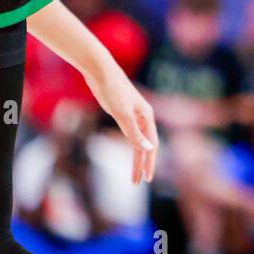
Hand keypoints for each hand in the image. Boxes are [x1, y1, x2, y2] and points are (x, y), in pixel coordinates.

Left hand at [85, 66, 159, 182]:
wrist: (101, 72)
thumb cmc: (113, 91)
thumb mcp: (123, 114)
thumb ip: (134, 133)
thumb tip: (147, 149)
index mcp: (147, 117)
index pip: (151, 145)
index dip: (149, 163)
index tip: (146, 179)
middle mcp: (143, 118)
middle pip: (146, 145)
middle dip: (144, 164)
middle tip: (140, 181)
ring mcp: (133, 116)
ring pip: (138, 141)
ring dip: (136, 157)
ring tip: (133, 173)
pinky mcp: (122, 113)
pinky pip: (130, 134)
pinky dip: (131, 145)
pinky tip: (131, 150)